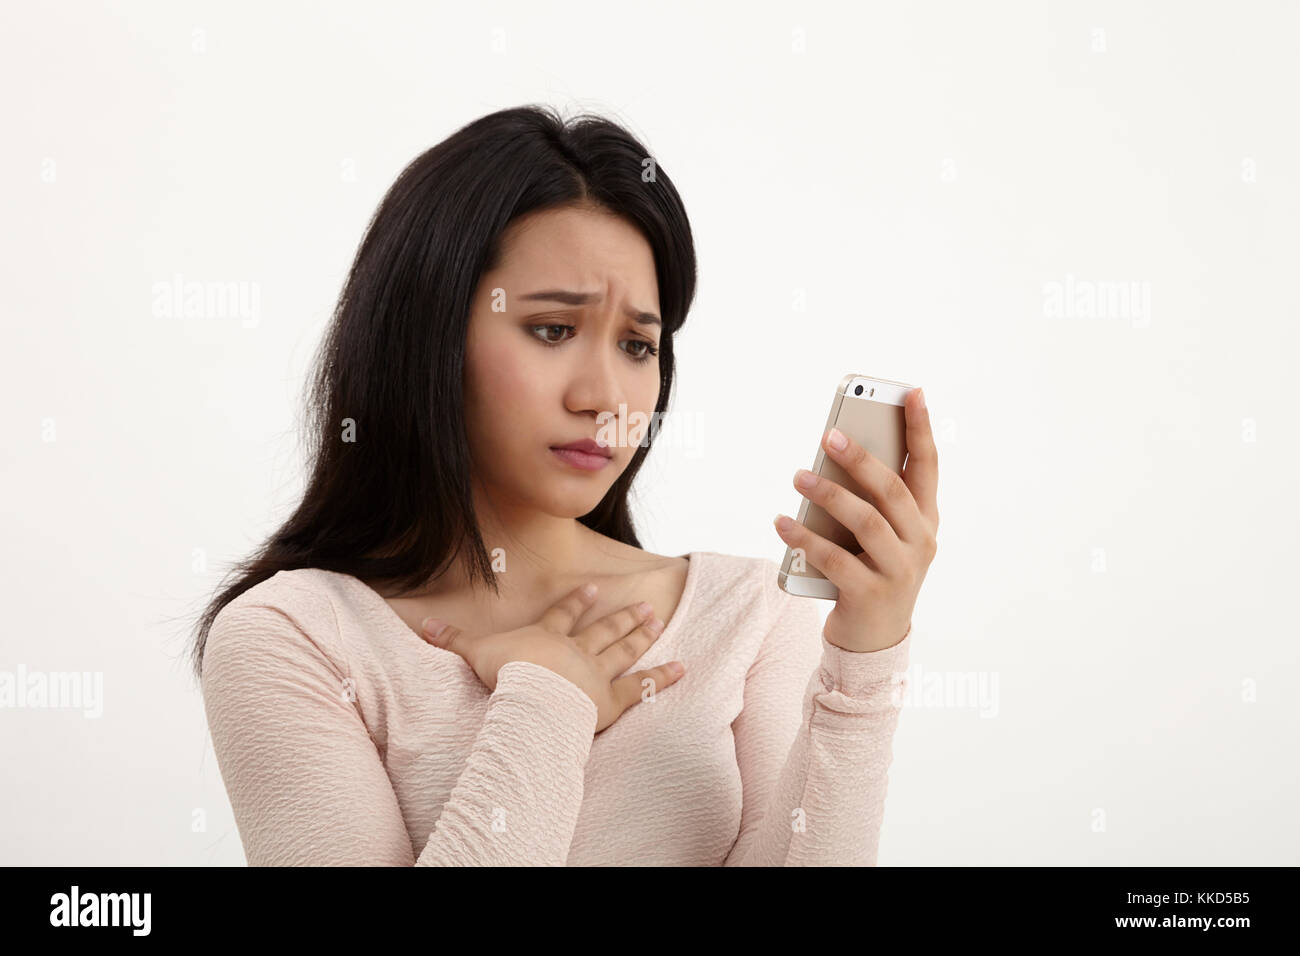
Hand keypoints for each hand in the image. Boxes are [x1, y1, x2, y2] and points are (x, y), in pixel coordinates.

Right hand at [418, 583, 685, 732]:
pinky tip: (682, 668)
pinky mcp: (611, 700)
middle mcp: (577, 650)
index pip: (564, 615)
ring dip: (641, 636)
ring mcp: (597, 673)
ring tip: (658, 620)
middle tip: (643, 605)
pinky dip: (662, 678)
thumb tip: (421, 623)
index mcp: (547, 637)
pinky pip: (642, 687)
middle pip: (602, 631)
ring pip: (624, 651)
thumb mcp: (474, 652)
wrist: (530, 699)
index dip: (577, 603)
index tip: (592, 588)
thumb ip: (452, 639)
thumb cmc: (504, 676)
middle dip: (621, 618)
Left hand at [773, 386, 938, 652]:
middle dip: (861, 459)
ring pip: (866, 522)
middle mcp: (920, 542)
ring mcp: (899, 570)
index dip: (921, 428)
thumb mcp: (880, 536)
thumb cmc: (871, 572)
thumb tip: (836, 454)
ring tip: (798, 476)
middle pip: (892, 491)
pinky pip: (835, 559)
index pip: (928, 466)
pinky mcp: (870, 594)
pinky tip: (782, 522)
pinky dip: (805, 538)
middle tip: (830, 435)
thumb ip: (870, 501)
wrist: (874, 641)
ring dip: (829, 495)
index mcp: (926, 520)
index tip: (912, 392)